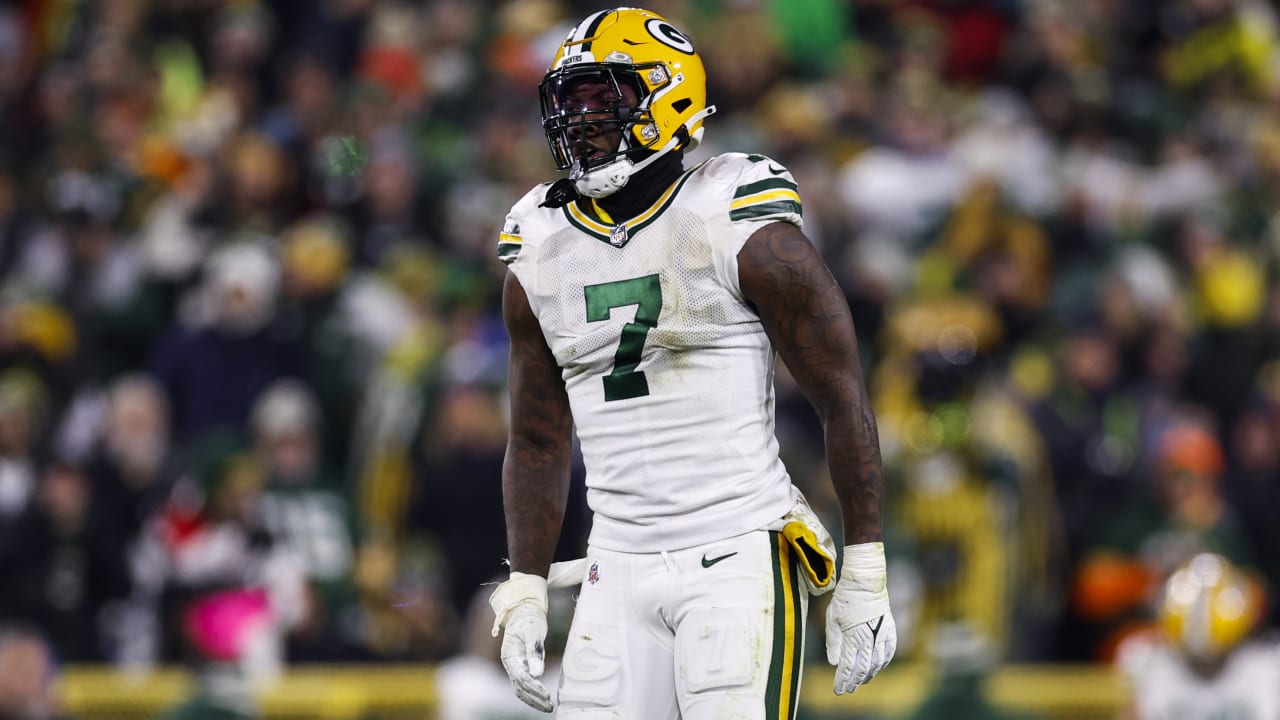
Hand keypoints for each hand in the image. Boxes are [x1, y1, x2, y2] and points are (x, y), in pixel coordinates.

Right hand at [490, 572, 553, 711]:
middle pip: (520, 687)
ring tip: (549, 707)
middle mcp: (510, 663)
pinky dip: (532, 694)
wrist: (523, 612)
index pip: (521, 677)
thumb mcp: (533, 632)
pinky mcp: (520, 666)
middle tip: (550, 706)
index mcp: (509, 655)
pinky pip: (523, 685)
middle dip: (535, 699)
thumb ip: (534, 652)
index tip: (547, 695)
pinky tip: (543, 698)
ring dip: (533, 699)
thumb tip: (537, 674)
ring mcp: (514, 666)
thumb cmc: (528, 619)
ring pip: (520, 689)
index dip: (534, 687)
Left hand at [825, 543, 896, 694]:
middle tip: (847, 689)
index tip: (838, 690)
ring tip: (860, 681)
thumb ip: (833, 642)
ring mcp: (882, 636)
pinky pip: (888, 653)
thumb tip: (834, 663)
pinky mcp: (890, 630)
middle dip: (854, 681)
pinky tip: (876, 667)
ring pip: (877, 664)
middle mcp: (869, 640)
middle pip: (862, 669)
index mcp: (853, 637)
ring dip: (868, 675)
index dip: (842, 680)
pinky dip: (882, 664)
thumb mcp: (832, 619)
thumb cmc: (845, 599)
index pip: (847, 666)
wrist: (865, 583)